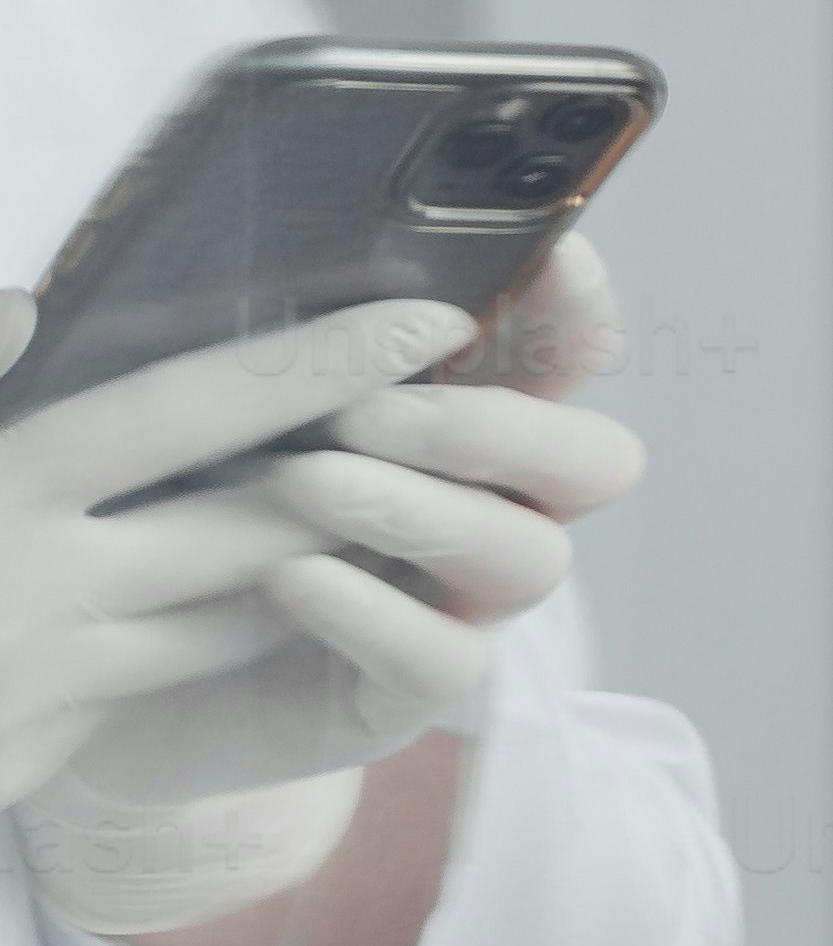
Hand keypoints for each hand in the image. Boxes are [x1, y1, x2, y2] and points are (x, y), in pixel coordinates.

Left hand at [15, 233, 650, 853]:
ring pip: (529, 556)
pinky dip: (369, 610)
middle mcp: (492, 506)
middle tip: (368, 411)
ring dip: (423, 506)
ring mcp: (462, 604)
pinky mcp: (408, 692)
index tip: (550, 257)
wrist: (121, 656)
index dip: (577, 307)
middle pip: (597, 462)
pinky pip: (439, 657)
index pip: (569, 353)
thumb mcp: (235, 404)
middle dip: (500, 426)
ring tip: (304, 482)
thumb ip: (289, 344)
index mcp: (467, 414)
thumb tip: (300, 252)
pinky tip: (288, 576)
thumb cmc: (185, 499)